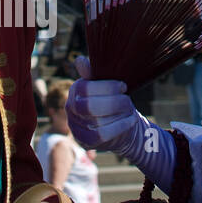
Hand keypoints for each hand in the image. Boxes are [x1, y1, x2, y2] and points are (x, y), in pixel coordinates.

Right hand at [66, 55, 175, 186]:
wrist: (117, 123)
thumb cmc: (112, 99)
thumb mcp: (106, 84)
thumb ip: (95, 73)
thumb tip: (80, 61)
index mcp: (75, 90)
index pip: (85, 88)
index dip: (106, 87)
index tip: (123, 87)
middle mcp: (71, 108)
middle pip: (89, 106)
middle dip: (113, 103)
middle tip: (127, 100)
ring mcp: (76, 126)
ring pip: (96, 121)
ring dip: (118, 115)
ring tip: (129, 111)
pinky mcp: (85, 140)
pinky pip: (101, 135)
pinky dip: (119, 127)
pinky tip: (130, 121)